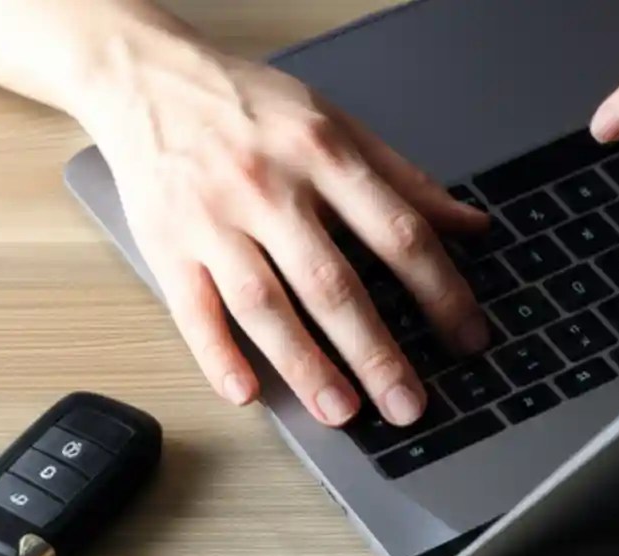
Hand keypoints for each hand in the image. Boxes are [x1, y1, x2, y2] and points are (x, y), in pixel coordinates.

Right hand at [80, 33, 489, 426]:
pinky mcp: (167, 246)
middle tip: (408, 404)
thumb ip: (402, 178)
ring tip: (341, 412)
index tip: (466, 336)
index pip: (396, 232)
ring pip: (263, 304)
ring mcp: (212, 221)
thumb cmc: (246, 105)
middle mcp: (268, 189)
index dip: (440, 290)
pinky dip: (217, 355)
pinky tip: (246, 393)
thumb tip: (470, 224)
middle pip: (331, 282)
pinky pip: (192, 310)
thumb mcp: (334, 122)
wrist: (148, 80)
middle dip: (376, 351)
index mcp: (321, 154)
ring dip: (304, 365)